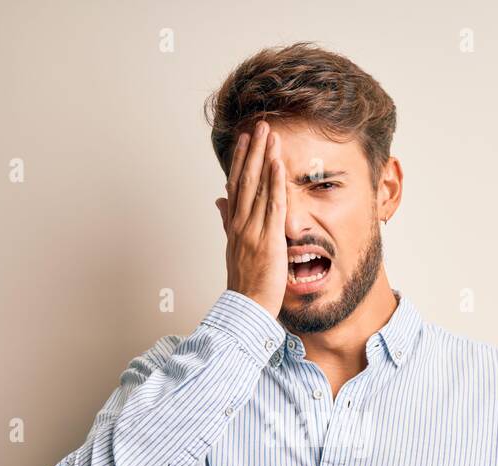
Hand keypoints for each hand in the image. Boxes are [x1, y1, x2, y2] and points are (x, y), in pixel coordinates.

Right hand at [215, 120, 286, 317]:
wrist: (246, 306)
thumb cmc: (244, 283)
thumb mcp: (232, 248)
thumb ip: (227, 222)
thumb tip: (219, 202)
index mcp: (233, 225)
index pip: (235, 185)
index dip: (240, 161)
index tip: (245, 140)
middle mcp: (240, 223)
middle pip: (245, 179)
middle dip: (253, 151)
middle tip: (259, 126)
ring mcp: (253, 229)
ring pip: (258, 187)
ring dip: (264, 158)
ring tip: (270, 135)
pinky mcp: (268, 238)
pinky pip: (272, 205)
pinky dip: (275, 183)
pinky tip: (278, 164)